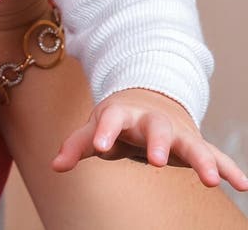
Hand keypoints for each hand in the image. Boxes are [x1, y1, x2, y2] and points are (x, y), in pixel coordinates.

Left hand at [53, 87, 247, 191]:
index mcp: (123, 113)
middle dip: (158, 143)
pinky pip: (214, 154)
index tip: (101, 149)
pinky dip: (227, 167)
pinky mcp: (194, 142)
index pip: (112, 119)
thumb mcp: (96, 127)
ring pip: (190, 142)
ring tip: (210, 181)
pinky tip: (242, 185)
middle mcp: (152, 120)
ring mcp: (176, 131)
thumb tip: (55, 165)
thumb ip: (77, 144)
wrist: (148, 99)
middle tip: (158, 161)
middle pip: (156, 128)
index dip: (105, 132)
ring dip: (200, 159)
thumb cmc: (119, 119)